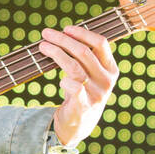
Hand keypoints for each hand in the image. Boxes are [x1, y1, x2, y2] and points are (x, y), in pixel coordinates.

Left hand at [38, 25, 119, 148]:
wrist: (79, 124)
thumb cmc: (82, 93)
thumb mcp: (90, 74)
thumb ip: (85, 56)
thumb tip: (64, 33)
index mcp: (111, 69)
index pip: (101, 43)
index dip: (82, 33)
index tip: (66, 28)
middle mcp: (107, 80)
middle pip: (84, 51)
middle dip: (63, 39)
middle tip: (46, 33)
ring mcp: (96, 93)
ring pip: (74, 66)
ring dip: (56, 52)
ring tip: (43, 46)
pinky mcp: (84, 105)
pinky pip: (73, 86)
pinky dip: (64, 79)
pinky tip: (58, 78)